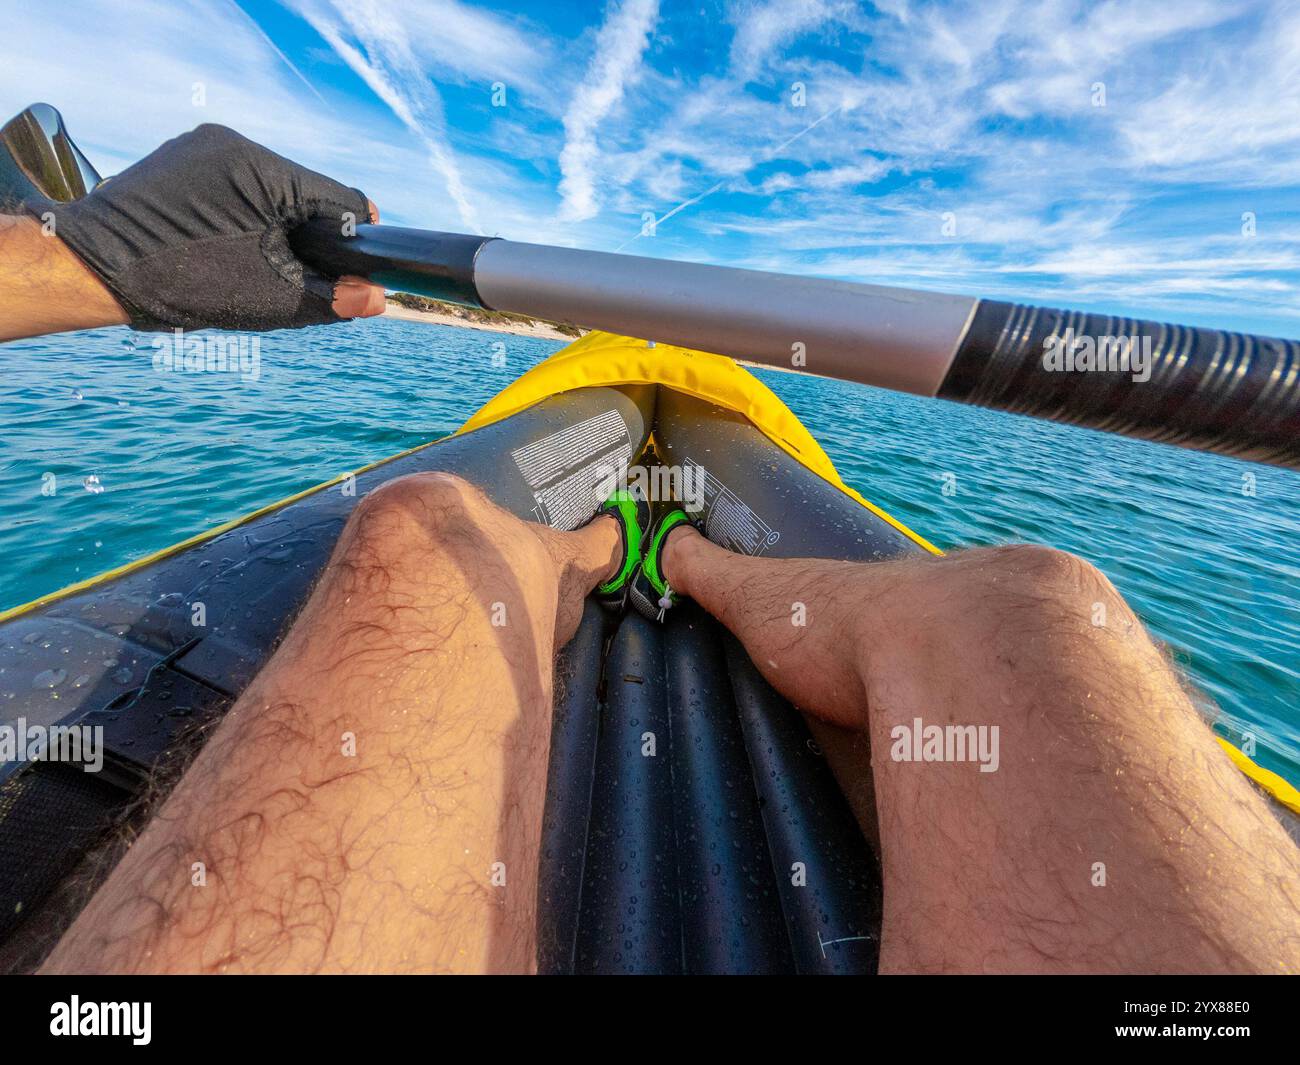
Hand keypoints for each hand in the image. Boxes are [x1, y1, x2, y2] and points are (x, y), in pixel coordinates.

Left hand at [20, 124, 384, 332]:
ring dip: (277, 221)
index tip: (361, 265)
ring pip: (269, 186)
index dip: (357, 236)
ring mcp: (204, 145)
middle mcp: (237, 145)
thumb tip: (377, 298)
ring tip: (260, 261)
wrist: (95, 267)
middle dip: (311, 232)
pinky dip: (243, 210)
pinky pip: (234, 180)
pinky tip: (228, 243)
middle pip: (304, 191)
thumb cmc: (185, 285)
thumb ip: (334, 298)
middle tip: (304, 274)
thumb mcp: (273, 298)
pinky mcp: (181, 154)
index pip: (340, 199)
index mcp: (266, 172)